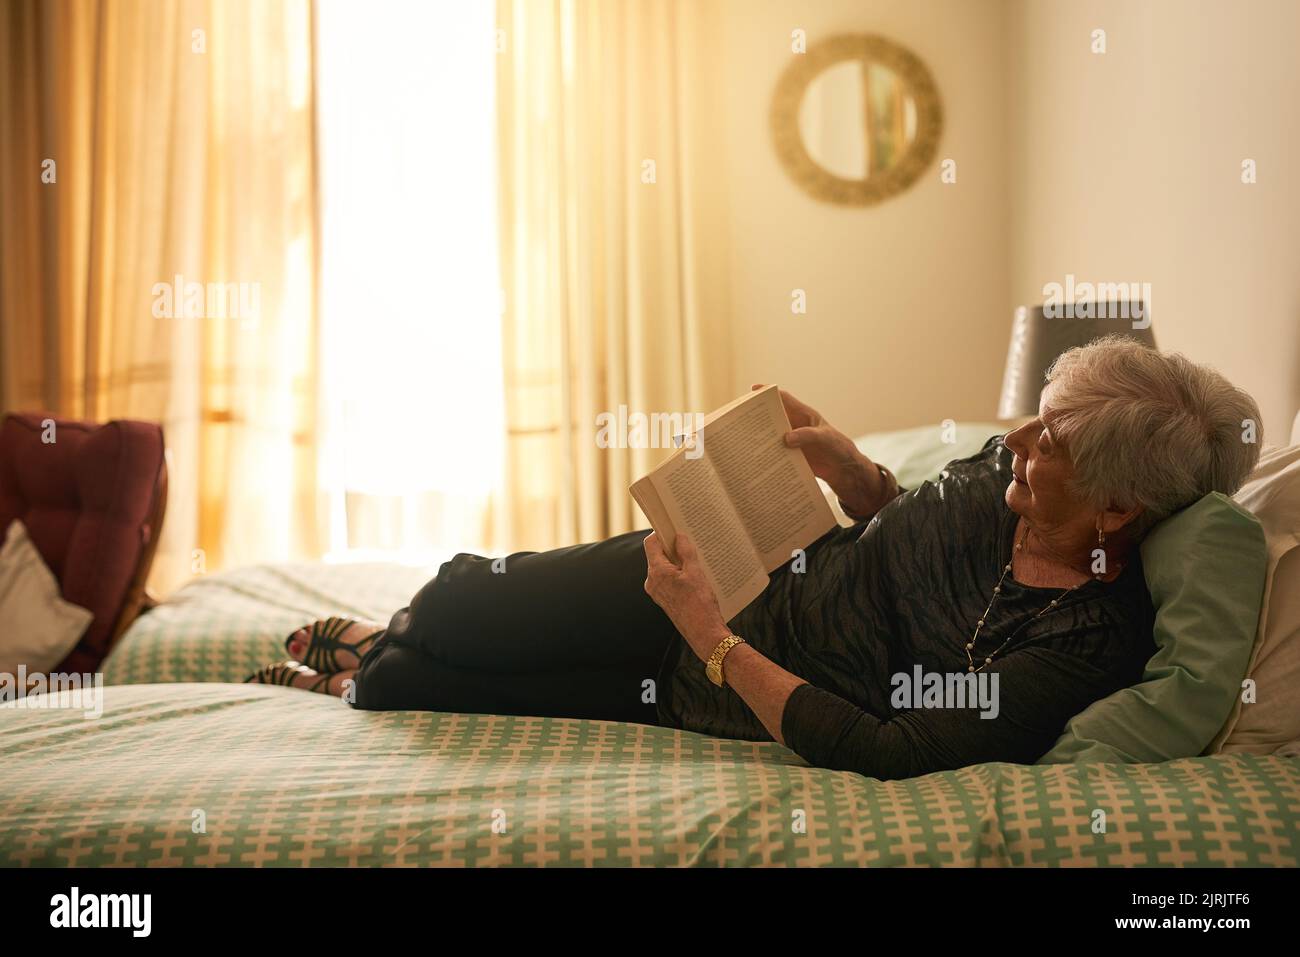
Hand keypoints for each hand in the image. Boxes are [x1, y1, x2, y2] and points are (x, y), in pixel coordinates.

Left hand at [643, 532, 729, 661]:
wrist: (704, 633)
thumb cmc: (700, 603)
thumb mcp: (695, 572)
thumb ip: (686, 552)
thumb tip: (679, 537)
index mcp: (657, 572)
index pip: (651, 544)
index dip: (661, 533)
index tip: (674, 528)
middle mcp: (652, 582)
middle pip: (657, 555)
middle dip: (671, 547)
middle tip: (688, 541)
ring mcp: (657, 592)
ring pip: (663, 568)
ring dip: (676, 561)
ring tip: (695, 559)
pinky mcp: (665, 600)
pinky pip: (668, 580)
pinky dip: (678, 573)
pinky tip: (694, 574)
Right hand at [751, 384, 881, 516]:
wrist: (844, 470)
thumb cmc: (838, 448)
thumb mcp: (826, 439)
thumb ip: (807, 436)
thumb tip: (785, 439)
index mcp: (803, 415)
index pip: (784, 399)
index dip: (769, 393)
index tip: (753, 389)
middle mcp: (794, 426)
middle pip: (772, 417)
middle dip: (757, 417)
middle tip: (740, 418)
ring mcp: (792, 441)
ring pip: (772, 436)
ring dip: (760, 438)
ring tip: (742, 441)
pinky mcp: (791, 456)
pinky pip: (776, 453)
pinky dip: (767, 456)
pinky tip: (756, 461)